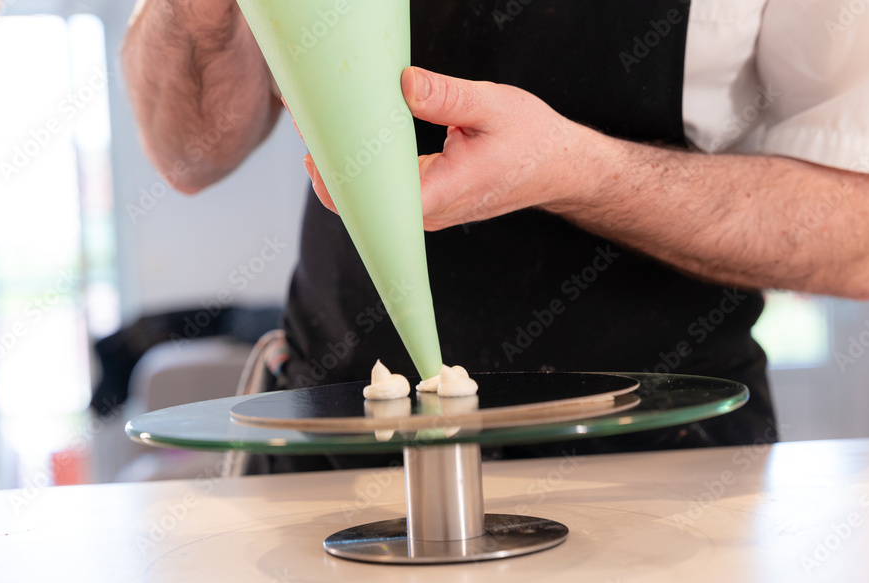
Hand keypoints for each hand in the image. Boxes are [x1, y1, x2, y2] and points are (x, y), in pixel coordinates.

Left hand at [304, 67, 582, 230]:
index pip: (378, 205)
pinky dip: (369, 167)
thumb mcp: (493, 107)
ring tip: (326, 128)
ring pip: (375, 200)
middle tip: (311, 124)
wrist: (557, 167)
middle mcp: (433, 211)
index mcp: (446, 192)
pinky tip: (355, 139)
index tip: (317, 153)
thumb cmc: (531, 141)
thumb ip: (447, 97)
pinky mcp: (429, 201)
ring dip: (349, 166)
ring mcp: (430, 210)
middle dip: (334, 166)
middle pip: (367, 204)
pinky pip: (388, 192)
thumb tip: (404, 84)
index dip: (340, 184)